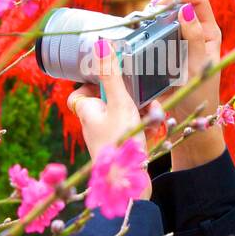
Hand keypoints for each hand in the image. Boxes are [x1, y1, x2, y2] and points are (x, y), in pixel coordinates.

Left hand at [67, 38, 150, 197]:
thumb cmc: (119, 145)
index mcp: (87, 112)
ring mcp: (110, 137)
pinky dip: (146, 125)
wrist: (130, 190)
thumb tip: (99, 45)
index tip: (107, 72)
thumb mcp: (118, 104)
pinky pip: (134, 129)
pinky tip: (156, 127)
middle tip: (141, 91)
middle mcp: (95, 125)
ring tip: (154, 108)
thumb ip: (111, 75)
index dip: (89, 82)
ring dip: (141, 109)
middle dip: (127, 94)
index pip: (78, 93)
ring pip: (124, 114)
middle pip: (107, 100)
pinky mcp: (124, 149)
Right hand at [145, 0, 221, 124]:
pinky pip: (155, 30)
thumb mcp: (198, 66)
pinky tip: (136, 33)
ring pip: (164, 14)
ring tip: (139, 24)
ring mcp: (179, 38)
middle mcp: (195, 30)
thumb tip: (185, 10)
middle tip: (145, 15)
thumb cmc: (199, 92)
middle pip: (178, 1)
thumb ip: (194, 38)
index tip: (160, 6)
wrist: (187, 115)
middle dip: (160, 2)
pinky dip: (145, 28)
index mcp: (208, 30)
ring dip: (151, 15)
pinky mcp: (165, 47)